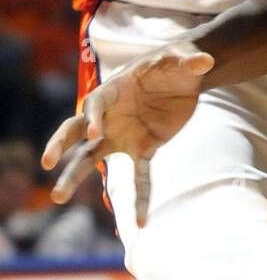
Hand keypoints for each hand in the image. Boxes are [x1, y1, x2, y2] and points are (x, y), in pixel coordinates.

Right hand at [41, 44, 213, 227]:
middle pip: (76, 130)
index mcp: (114, 89)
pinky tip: (140, 221)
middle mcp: (111, 115)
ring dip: (73, 176)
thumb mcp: (179, 57)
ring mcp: (123, 135)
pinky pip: (139, 176)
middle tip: (47, 162)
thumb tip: (205, 62)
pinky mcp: (143, 148)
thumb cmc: (174, 62)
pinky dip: (140, 198)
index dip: (93, 118)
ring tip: (57, 197)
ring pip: (91, 158)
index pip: (95, 104)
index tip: (94, 133)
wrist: (185, 77)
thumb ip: (188, 61)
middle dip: (60, 144)